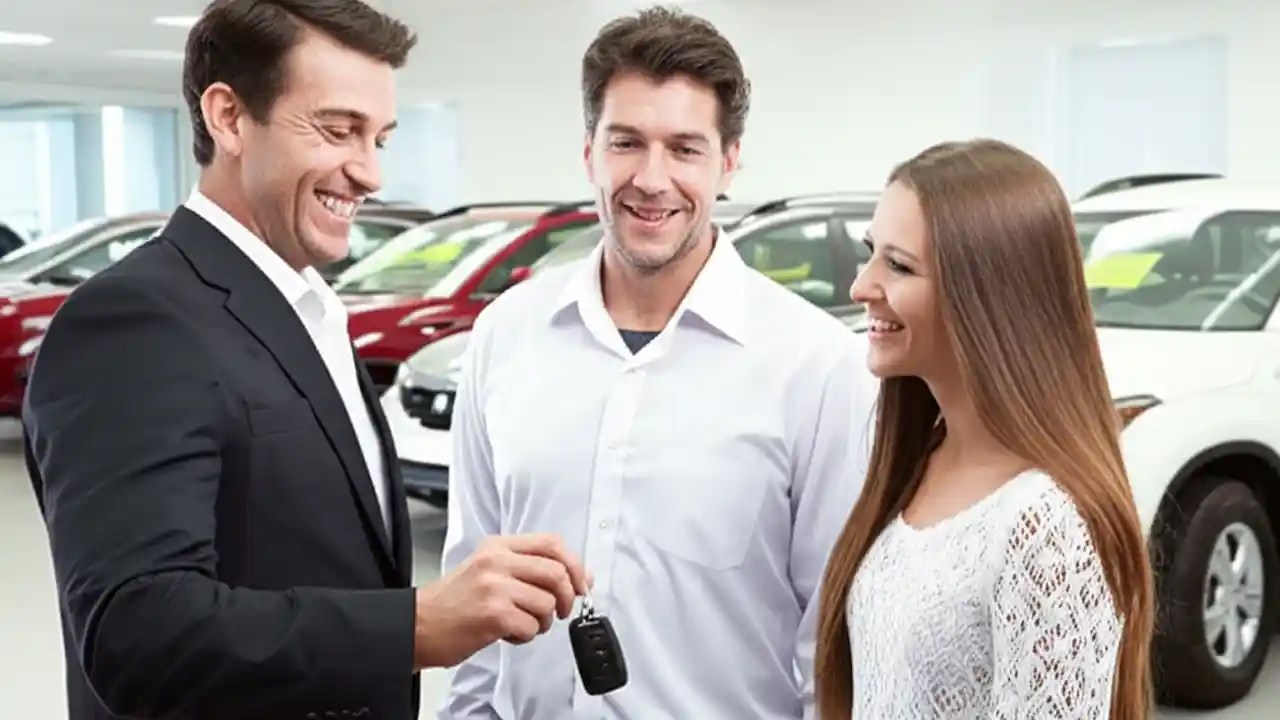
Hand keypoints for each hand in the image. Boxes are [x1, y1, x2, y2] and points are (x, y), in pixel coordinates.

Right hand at [412, 533, 590, 668]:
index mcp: (497, 546)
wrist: (418, 625)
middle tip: (561, 612)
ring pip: (547, 604)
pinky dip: (525, 636)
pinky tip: (506, 634)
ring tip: (521, 624)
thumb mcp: (488, 570)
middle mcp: (496, 561)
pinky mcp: (493, 614)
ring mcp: (494, 587)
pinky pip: (531, 627)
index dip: (575, 564)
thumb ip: (530, 568)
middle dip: (567, 598)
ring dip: (542, 622)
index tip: (582, 584)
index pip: (551, 543)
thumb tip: (580, 577)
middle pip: (556, 573)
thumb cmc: (454, 603)